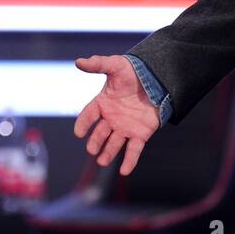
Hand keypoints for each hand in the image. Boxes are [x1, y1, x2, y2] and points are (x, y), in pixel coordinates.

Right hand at [73, 55, 160, 175]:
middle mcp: (111, 118)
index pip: (89, 115)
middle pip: (100, 133)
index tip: (79, 133)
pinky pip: (133, 150)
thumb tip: (78, 61)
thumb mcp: (115, 65)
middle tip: (91, 149)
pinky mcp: (140, 135)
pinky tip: (124, 171)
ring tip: (102, 161)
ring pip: (114, 143)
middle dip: (96, 141)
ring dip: (108, 153)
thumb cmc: (132, 72)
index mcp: (102, 103)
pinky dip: (129, 161)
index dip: (83, 123)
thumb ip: (98, 64)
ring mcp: (125, 127)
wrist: (156, 78)